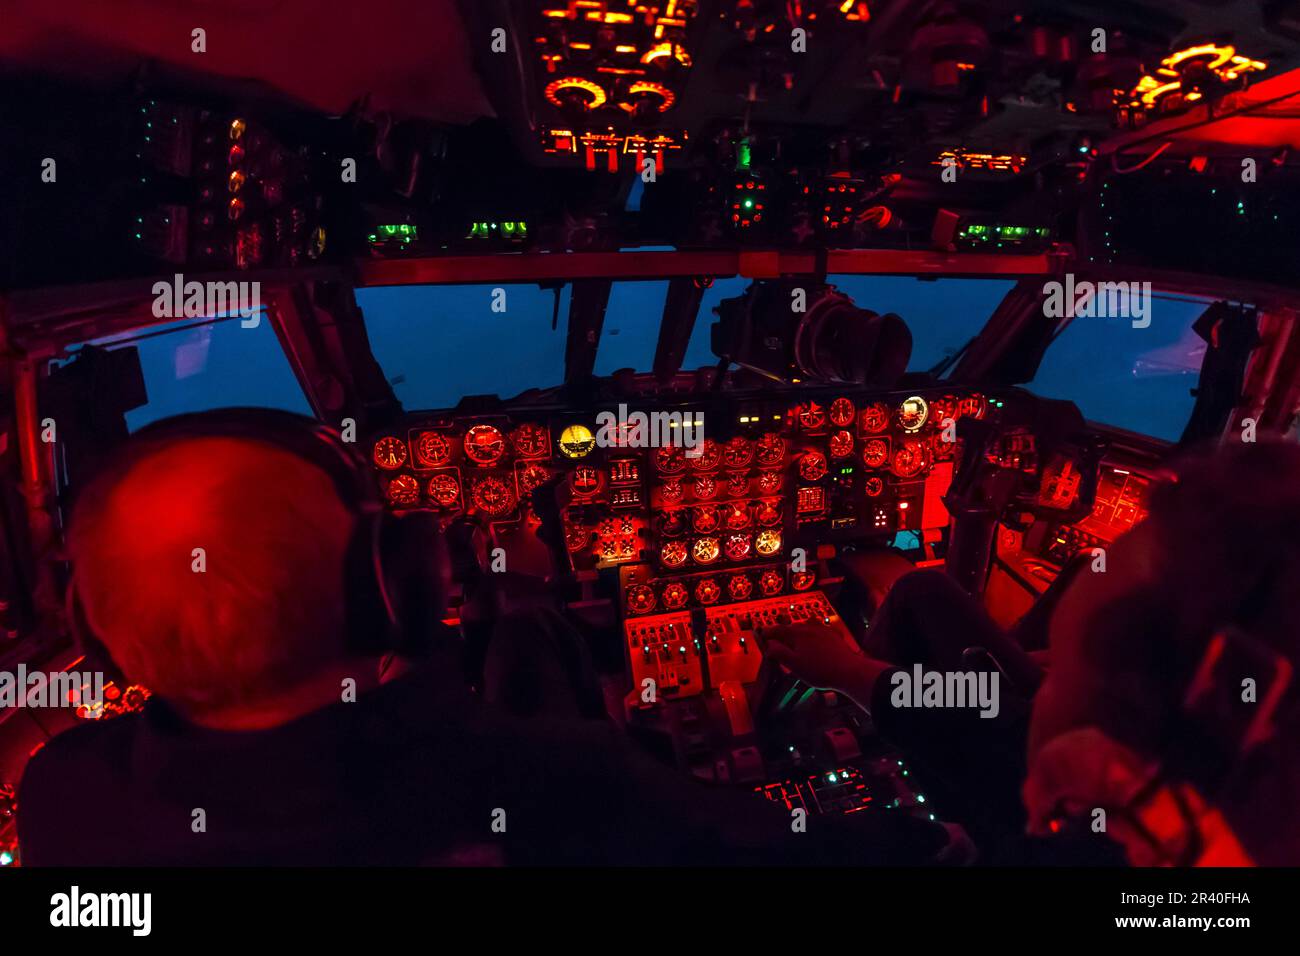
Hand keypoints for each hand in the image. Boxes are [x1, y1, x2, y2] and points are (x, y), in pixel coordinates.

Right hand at [761, 622, 891, 708]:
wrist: (849, 671)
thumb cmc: (820, 670)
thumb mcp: (794, 665)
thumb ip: (779, 652)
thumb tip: (769, 644)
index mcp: (798, 634)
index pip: (778, 630)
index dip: (768, 633)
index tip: (761, 635)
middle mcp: (810, 628)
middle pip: (792, 627)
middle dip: (783, 632)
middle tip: (777, 640)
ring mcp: (824, 631)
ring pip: (808, 625)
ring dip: (800, 630)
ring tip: (797, 637)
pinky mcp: (835, 637)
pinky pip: (823, 630)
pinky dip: (817, 632)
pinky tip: (818, 637)